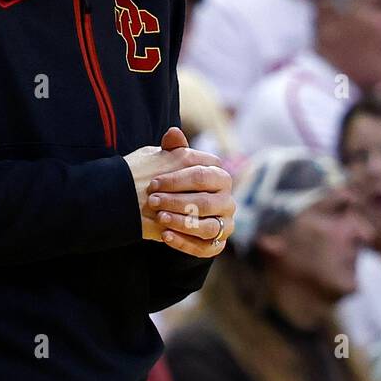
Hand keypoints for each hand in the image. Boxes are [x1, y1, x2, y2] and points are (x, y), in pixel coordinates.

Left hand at [125, 127, 233, 256]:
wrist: (176, 210)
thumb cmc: (175, 182)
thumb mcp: (173, 164)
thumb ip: (173, 149)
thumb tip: (173, 132)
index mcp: (221, 177)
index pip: (202, 176)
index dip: (176, 180)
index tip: (153, 183)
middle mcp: (229, 201)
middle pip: (204, 202)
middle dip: (176, 202)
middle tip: (152, 201)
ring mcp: (226, 224)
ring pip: (207, 227)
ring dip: (181, 223)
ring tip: (159, 218)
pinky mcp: (218, 244)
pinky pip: (205, 248)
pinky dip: (185, 243)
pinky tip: (164, 236)